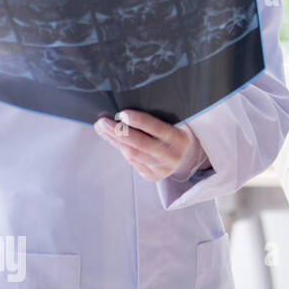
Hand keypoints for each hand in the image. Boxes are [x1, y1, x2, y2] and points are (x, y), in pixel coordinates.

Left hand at [94, 110, 209, 181]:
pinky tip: (112, 138)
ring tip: (102, 128)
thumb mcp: (176, 124)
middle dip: (118, 133)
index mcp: (180, 139)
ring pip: (133, 155)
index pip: (159, 129)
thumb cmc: (176, 134)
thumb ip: (158, 119)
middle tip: (103, 122)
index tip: (123, 114)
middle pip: (140, 145)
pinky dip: (121, 148)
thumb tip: (128, 112)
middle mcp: (171, 156)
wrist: (187, 156)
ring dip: (114, 140)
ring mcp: (161, 168)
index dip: (141, 122)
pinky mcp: (152, 176)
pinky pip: (132, 162)